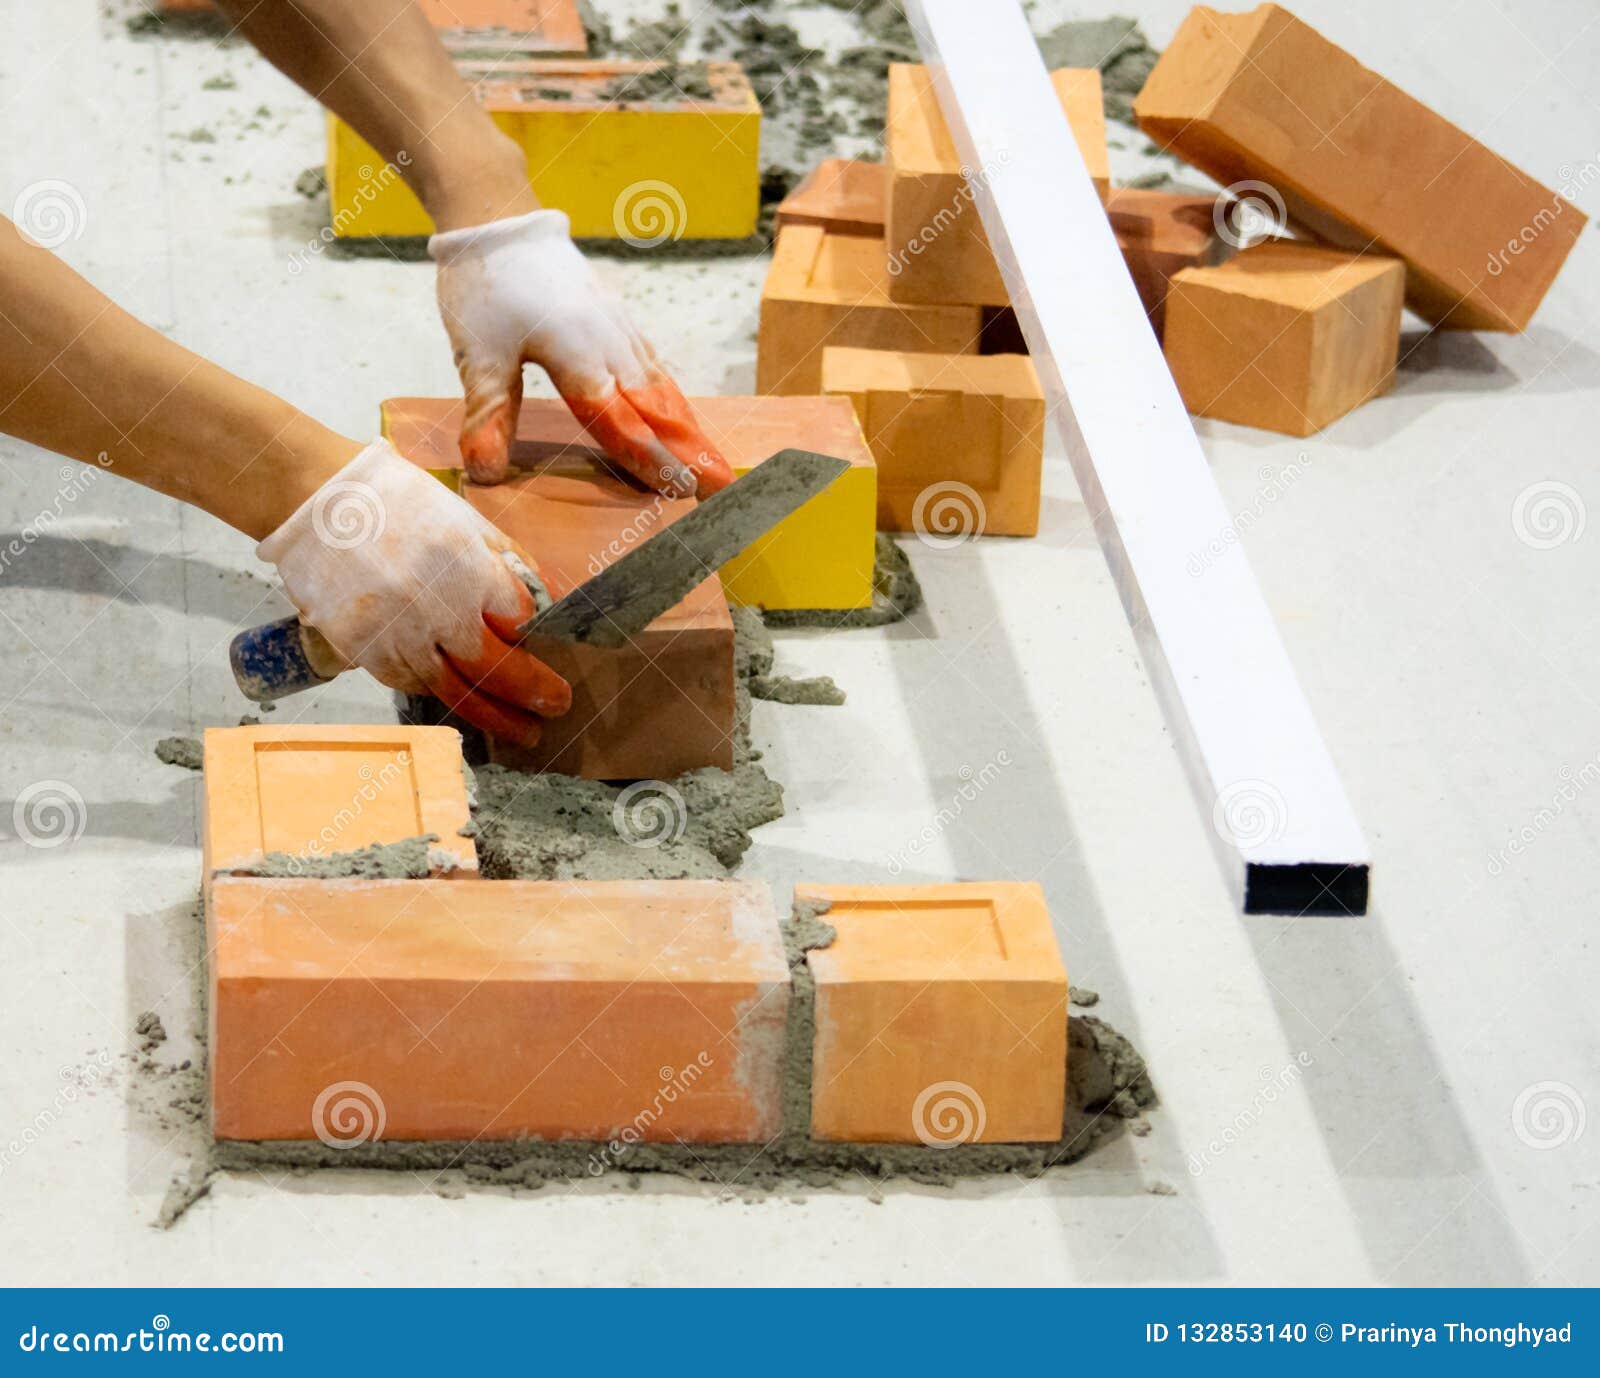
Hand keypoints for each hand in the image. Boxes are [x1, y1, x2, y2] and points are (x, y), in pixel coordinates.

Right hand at [257, 440, 570, 745]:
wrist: (316, 502)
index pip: (519, 622)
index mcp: (465, 569)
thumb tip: (548, 602)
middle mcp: (432, 609)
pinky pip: (410, 684)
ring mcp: (394, 635)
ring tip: (521, 730)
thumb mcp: (467, 521)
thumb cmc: (400, 502)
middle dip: (532, 693)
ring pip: (451, 690)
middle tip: (558, 707)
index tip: (553, 652)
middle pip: (493, 669)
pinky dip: (440, 691)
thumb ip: (510, 563)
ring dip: (491, 715)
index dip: (538, 639)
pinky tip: (462, 696)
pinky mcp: (363, 649)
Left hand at [430, 209, 735, 496]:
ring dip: (688, 426)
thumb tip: (486, 473)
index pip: (622, 422)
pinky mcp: (616, 319)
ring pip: (661, 387)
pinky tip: (679, 413)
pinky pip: (653, 365)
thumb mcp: (478, 355)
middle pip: (657, 408)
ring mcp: (617, 329)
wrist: (499, 221)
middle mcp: (609, 344)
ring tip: (712, 459)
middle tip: (721, 485)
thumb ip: (490, 415)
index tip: (680, 490)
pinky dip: (672, 397)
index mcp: (579, 357)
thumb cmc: (485, 286)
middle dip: (690, 450)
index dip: (651, 460)